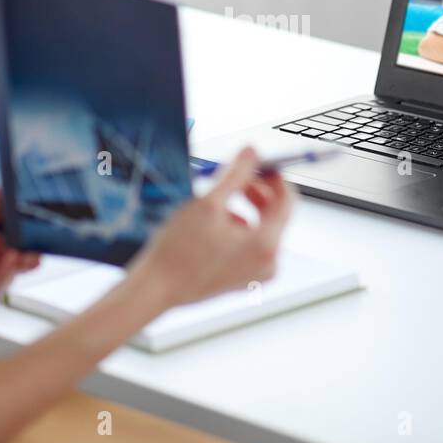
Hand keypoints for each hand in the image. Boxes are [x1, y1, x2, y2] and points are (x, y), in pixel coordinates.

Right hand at [129, 147, 293, 307]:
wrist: (156, 288)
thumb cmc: (178, 253)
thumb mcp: (209, 203)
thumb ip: (235, 174)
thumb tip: (251, 154)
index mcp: (265, 245)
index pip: (287, 200)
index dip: (274, 177)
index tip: (261, 164)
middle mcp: (267, 263)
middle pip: (275, 216)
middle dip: (257, 192)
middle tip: (238, 178)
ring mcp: (255, 274)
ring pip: (260, 230)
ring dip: (244, 210)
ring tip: (217, 203)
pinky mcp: (242, 279)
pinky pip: (250, 246)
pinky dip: (237, 230)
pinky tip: (212, 226)